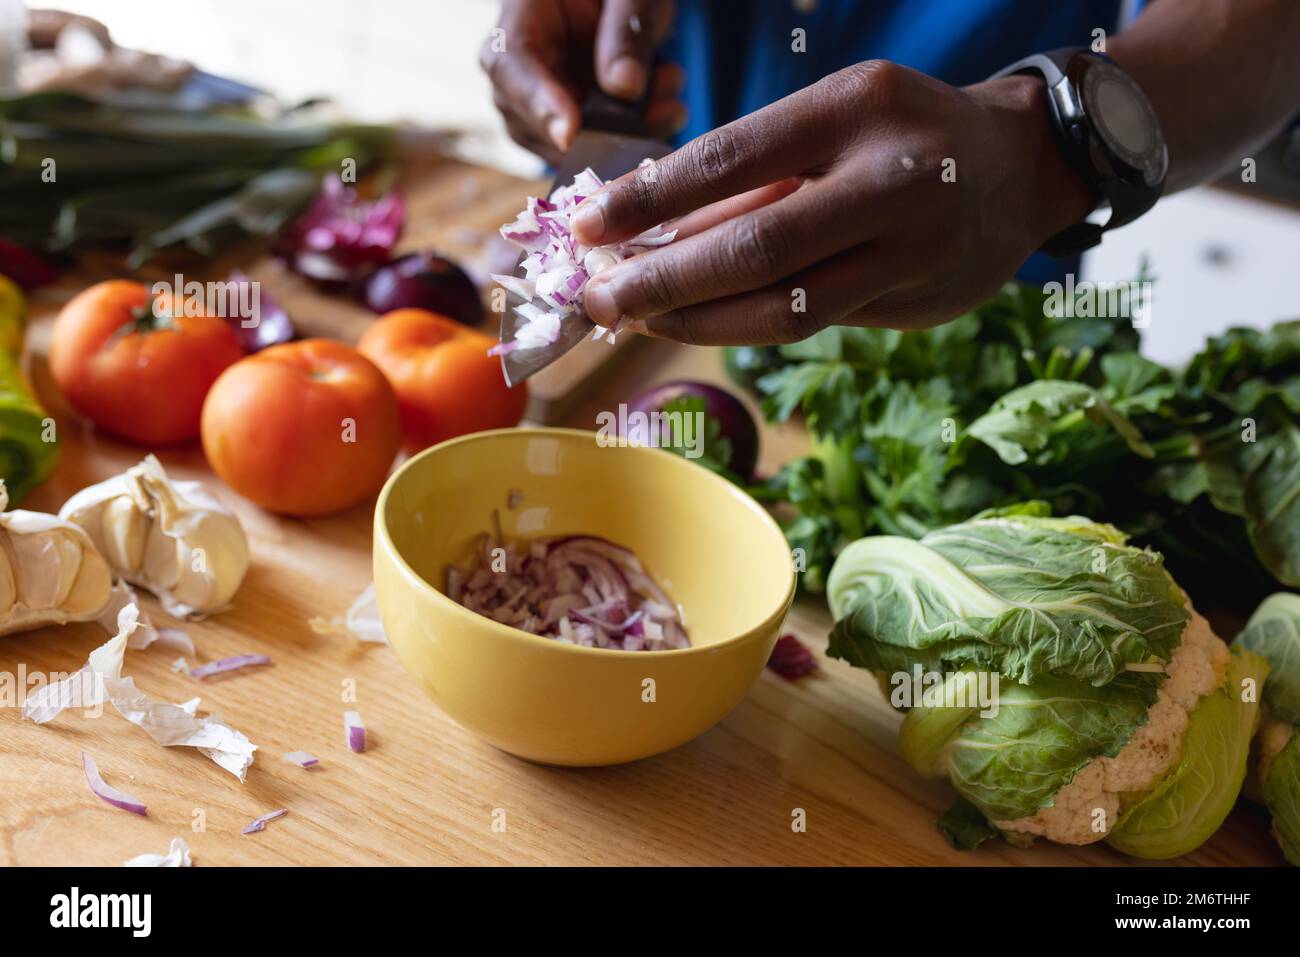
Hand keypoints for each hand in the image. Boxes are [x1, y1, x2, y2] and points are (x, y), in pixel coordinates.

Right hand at [480, 0, 685, 163]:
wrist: (632, 0)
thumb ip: (627, 32)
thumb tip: (624, 89)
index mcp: (522, 14)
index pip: (508, 63)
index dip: (537, 103)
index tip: (571, 133)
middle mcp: (522, 62)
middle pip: (529, 116)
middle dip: (594, 129)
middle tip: (655, 115)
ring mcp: (543, 95)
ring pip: (561, 142)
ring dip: (619, 136)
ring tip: (670, 106)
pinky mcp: (571, 119)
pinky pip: (590, 145)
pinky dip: (632, 139)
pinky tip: (667, 112)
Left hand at [571, 61, 1095, 344]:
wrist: (1022, 165)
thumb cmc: (899, 133)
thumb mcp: (828, 121)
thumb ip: (750, 178)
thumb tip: (648, 228)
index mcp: (853, 108)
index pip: (730, 159)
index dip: (649, 202)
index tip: (587, 228)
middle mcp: (889, 180)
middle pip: (754, 249)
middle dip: (662, 282)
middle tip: (599, 299)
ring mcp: (911, 249)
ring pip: (785, 307)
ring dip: (697, 321)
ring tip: (638, 320)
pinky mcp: (918, 302)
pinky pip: (814, 323)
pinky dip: (747, 326)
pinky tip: (699, 324)